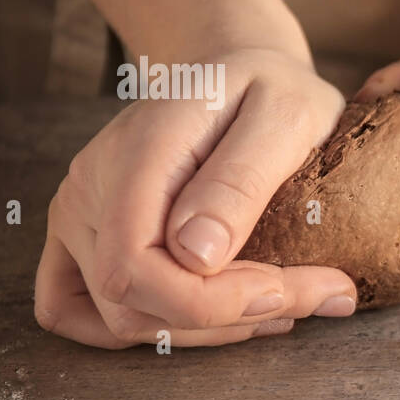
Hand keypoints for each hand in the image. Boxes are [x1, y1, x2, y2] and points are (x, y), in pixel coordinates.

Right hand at [35, 48, 357, 347]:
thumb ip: (243, 178)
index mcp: (134, 156)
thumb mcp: (287, 113)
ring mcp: (80, 219)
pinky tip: (227, 313)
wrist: (239, 68)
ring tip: (288, 301)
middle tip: (320, 291)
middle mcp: (88, 192)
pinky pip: (89, 316)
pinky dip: (158, 327)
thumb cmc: (271, 87)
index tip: (287, 289)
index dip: (210, 304)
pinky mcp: (86, 241)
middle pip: (134, 304)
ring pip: (123, 321)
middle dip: (231, 318)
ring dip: (211, 330)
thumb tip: (197, 255)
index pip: (136, 268)